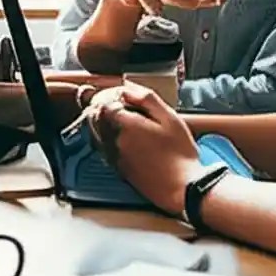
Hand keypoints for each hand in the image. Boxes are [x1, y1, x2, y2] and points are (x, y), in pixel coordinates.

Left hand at [85, 82, 202, 214]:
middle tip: (119, 102)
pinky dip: (107, 136)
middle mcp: (113, 142)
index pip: (102, 103)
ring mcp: (113, 157)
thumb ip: (145, 98)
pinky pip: (102, 147)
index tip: (122, 94)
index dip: (109, 94)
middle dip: (102, 106)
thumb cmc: (180, 154)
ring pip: (96, 132)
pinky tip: (125, 136)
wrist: (181, 188)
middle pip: (94, 117)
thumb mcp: (169, 118)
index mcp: (125, 126)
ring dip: (103, 121)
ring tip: (123, 117)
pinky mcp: (117, 168)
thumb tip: (127, 87)